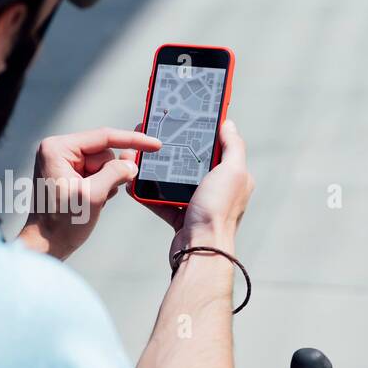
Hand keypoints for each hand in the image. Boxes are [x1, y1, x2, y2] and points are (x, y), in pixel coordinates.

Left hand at [19, 126, 161, 259]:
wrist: (46, 245)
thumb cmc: (61, 224)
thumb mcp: (92, 196)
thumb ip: (115, 174)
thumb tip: (131, 163)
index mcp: (58, 149)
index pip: (103, 137)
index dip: (132, 140)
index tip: (154, 144)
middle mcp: (59, 151)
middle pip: (104, 152)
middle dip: (110, 173)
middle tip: (102, 192)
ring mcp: (64, 163)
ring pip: (104, 164)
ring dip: (106, 183)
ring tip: (91, 201)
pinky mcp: (70, 175)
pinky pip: (99, 174)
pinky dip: (102, 188)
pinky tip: (90, 202)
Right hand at [126, 119, 253, 246]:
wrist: (200, 250)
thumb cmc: (218, 211)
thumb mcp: (232, 171)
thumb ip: (232, 146)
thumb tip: (228, 123)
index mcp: (232, 176)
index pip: (217, 146)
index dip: (202, 131)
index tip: (184, 118)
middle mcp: (217, 189)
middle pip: (191, 161)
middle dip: (173, 149)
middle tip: (155, 136)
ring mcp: (198, 203)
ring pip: (173, 180)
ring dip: (156, 170)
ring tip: (140, 156)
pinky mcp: (180, 216)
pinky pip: (160, 199)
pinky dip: (148, 192)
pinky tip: (134, 181)